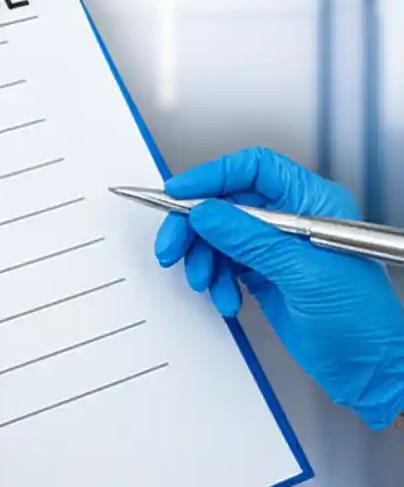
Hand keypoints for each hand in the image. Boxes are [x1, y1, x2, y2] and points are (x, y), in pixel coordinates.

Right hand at [154, 147, 403, 428]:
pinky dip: (217, 281)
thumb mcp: (303, 273)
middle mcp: (292, 220)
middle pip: (227, 203)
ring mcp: (276, 248)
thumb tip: (206, 212)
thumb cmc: (361, 320)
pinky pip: (223, 265)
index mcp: (313, 204)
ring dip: (204, 259)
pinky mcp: (264, 274)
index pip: (255, 170)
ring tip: (205, 282)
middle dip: (195, 226)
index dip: (213, 176)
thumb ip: (250, 239)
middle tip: (172, 247)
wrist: (368, 370)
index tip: (179, 192)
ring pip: (218, 235)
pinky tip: (227, 299)